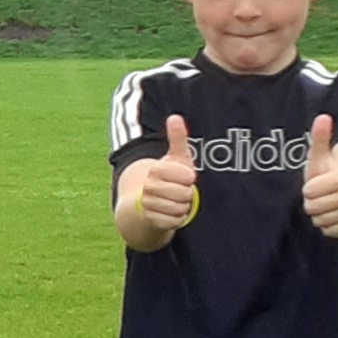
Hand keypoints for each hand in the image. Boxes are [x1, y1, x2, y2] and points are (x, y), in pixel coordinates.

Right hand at [134, 114, 200, 229]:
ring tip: (175, 202)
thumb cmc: (169, 178)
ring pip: (180, 208)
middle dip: (187, 195)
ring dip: (182, 207)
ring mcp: (148, 203)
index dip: (189, 179)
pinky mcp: (150, 219)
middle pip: (184, 193)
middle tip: (180, 192)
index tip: (184, 178)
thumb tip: (174, 116)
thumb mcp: (176, 158)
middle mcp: (148, 186)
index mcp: (155, 169)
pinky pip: (174, 221)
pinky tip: (171, 213)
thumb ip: (177, 138)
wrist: (148, 204)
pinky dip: (177, 219)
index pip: (186, 176)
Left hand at [300, 113, 337, 237]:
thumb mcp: (323, 156)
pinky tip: (332, 215)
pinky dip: (327, 226)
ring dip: (318, 215)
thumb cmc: (332, 173)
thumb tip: (323, 116)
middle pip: (312, 208)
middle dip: (311, 203)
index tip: (315, 185)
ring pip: (320, 221)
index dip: (308, 190)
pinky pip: (330, 231)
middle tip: (320, 196)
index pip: (310, 192)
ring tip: (326, 205)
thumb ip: (320, 138)